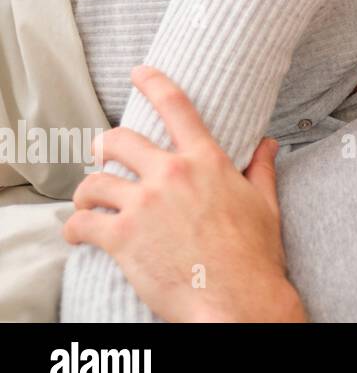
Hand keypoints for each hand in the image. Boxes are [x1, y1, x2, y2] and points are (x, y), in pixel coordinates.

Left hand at [63, 66, 306, 322]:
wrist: (238, 299)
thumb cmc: (254, 255)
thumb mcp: (265, 204)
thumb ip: (261, 169)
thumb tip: (267, 143)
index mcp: (206, 162)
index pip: (176, 108)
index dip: (154, 83)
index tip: (139, 73)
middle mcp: (171, 175)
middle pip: (119, 140)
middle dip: (105, 147)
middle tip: (102, 156)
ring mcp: (144, 205)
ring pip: (94, 182)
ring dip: (86, 192)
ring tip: (88, 201)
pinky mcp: (121, 237)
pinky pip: (81, 222)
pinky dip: (74, 226)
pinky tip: (78, 231)